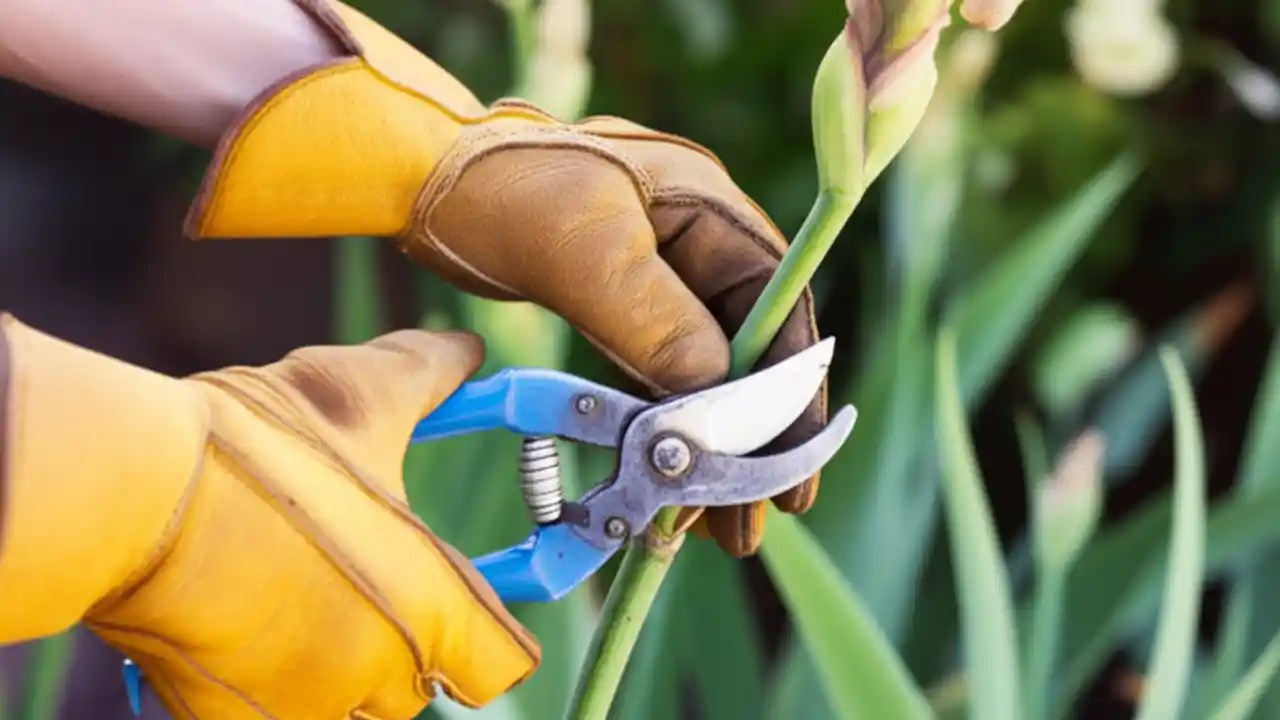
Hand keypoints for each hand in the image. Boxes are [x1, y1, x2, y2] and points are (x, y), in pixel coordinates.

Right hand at [0, 318, 537, 718]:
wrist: (131, 491)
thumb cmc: (261, 441)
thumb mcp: (363, 390)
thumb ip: (431, 376)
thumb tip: (466, 351)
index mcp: (431, 606)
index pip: (502, 663)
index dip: (490, 633)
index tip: (468, 607)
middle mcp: (376, 673)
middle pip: (417, 687)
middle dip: (398, 646)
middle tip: (358, 586)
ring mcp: (299, 705)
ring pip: (343, 710)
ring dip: (332, 673)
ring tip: (294, 604)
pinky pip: (267, 717)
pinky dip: (261, 687)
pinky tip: (234, 629)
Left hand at [399, 105, 827, 554]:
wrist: (427, 179)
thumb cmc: (505, 192)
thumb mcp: (585, 256)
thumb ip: (658, 326)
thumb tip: (716, 403)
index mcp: (711, 211)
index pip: (776, 313)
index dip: (789, 397)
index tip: (791, 469)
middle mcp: (698, 244)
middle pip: (747, 354)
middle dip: (746, 441)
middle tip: (745, 523)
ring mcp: (659, 276)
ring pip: (700, 374)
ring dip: (700, 446)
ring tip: (706, 526)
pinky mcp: (618, 306)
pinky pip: (654, 376)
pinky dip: (657, 428)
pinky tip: (657, 479)